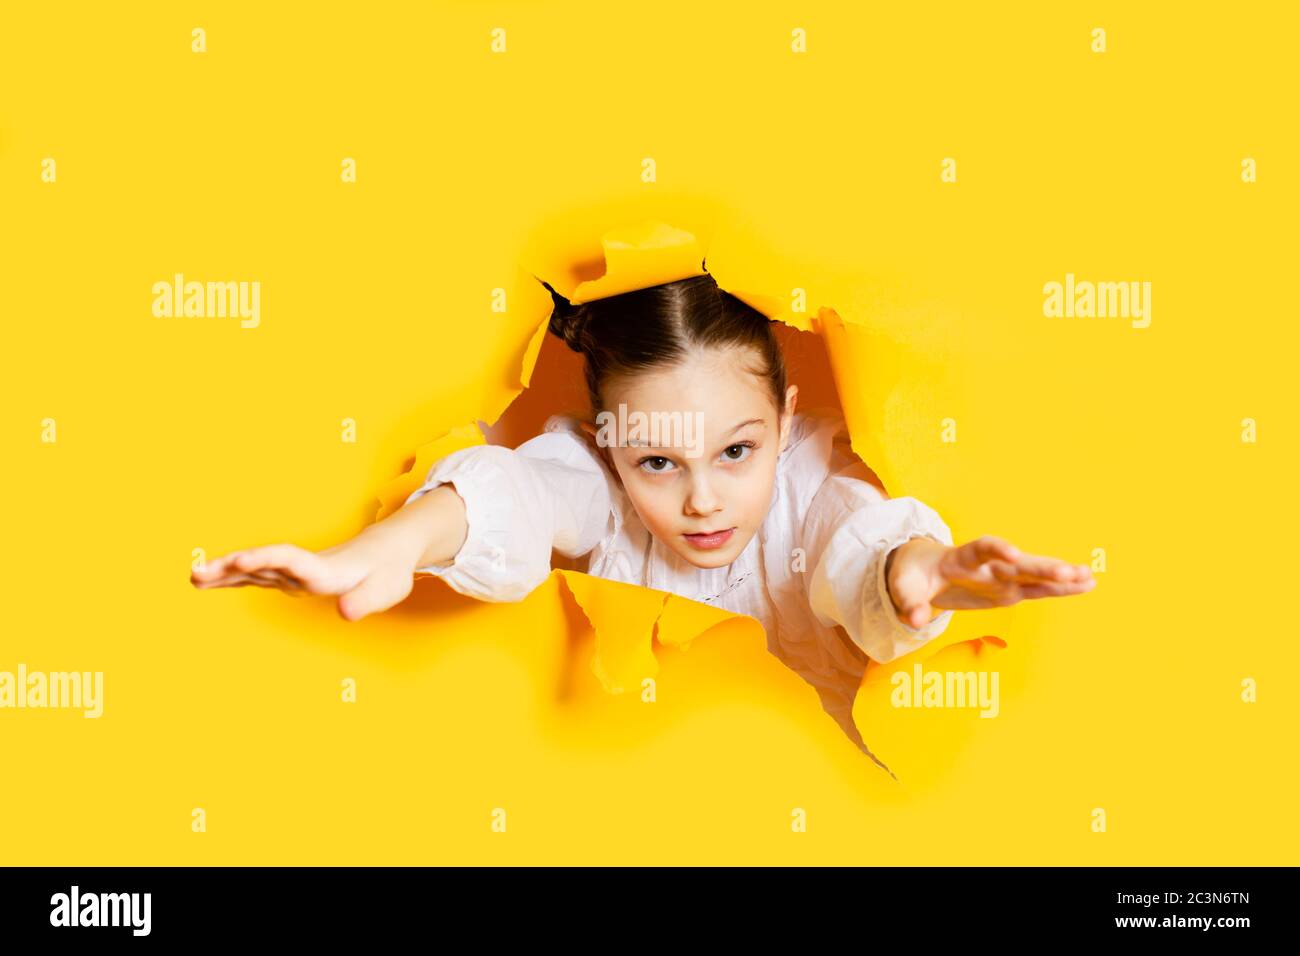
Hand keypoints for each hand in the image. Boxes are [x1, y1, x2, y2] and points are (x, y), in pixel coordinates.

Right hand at [189, 534, 416, 620]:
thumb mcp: (387, 589)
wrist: (388, 550)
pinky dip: (234, 577)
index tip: (239, 560)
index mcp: (326, 570)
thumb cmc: (388, 571)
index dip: (264, 558)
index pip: (289, 559)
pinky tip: (210, 581)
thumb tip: (344, 613)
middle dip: (231, 567)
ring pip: (256, 569)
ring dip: (225, 572)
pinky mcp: (294, 576)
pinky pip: (259, 575)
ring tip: (192, 577)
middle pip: (263, 563)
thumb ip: (366, 600)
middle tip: (196, 572)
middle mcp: (305, 567)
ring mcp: (297, 571)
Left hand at [885, 534, 1095, 628]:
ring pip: (1034, 574)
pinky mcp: (1008, 589)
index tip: (1012, 552)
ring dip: (1060, 576)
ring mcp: (1001, 576)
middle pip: (1019, 562)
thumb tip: (915, 621)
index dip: (997, 548)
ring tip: (1090, 577)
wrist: (920, 568)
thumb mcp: (903, 588)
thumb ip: (909, 604)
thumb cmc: (911, 576)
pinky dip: (1060, 588)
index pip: (982, 548)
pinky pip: (1037, 588)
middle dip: (1043, 566)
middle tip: (1071, 572)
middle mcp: (987, 564)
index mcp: (960, 557)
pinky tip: (1087, 583)